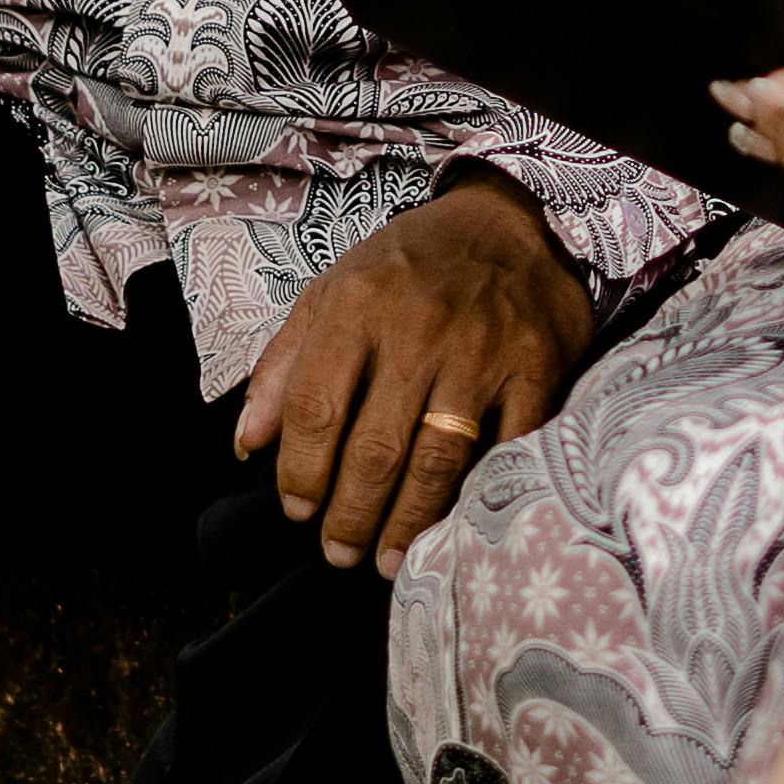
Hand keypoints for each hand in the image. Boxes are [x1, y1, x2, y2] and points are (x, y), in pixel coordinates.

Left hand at [239, 169, 597, 574]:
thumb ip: (285, 367)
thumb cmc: (411, 266)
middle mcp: (418, 329)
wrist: (514, 222)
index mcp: (357, 306)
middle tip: (339, 554)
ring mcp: (481, 352)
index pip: (316, 409)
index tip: (297, 511)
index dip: (301, 472)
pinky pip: (505, 450)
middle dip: (351, 516)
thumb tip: (247, 444)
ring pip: (437, 462)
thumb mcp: (331, 292)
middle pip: (375, 449)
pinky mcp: (536, 369)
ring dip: (408, 524)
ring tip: (388, 561)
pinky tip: (457, 527)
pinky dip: (480, 495)